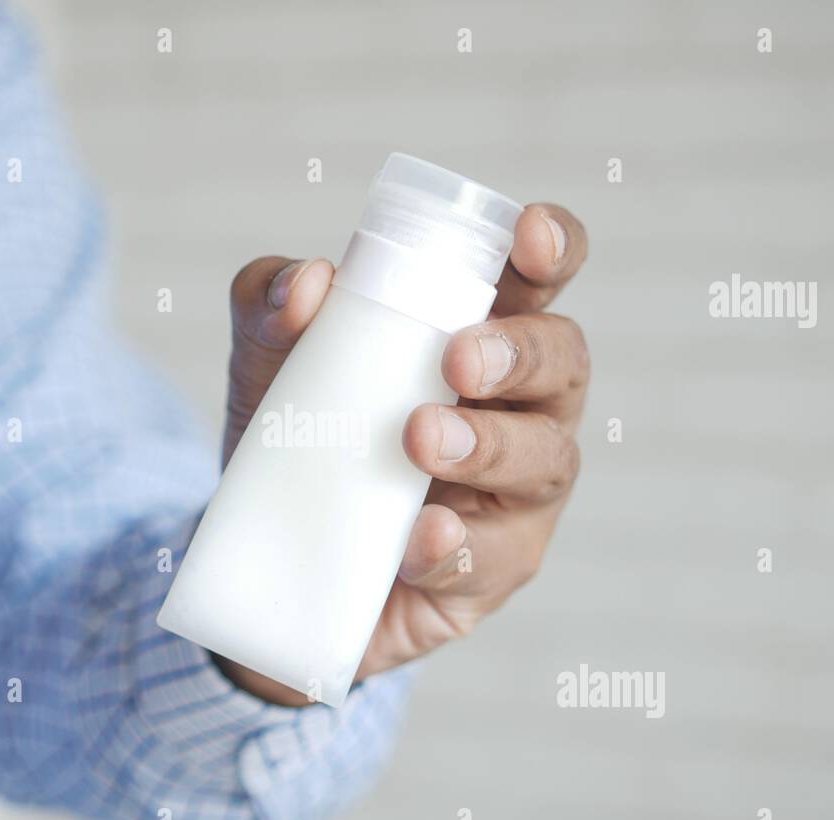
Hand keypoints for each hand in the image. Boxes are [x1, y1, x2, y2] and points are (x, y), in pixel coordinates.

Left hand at [218, 205, 589, 705]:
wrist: (271, 558)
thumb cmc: (303, 436)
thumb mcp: (269, 363)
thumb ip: (271, 306)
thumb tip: (305, 284)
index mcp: (479, 336)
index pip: (538, 282)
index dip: (553, 249)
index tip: (527, 235)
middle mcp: (518, 409)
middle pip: (565, 364)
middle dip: (522, 353)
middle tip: (458, 359)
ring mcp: (516, 495)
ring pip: (545, 459)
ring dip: (490, 444)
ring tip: (421, 439)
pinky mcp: (490, 571)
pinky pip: (490, 560)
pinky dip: (456, 545)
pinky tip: (422, 535)